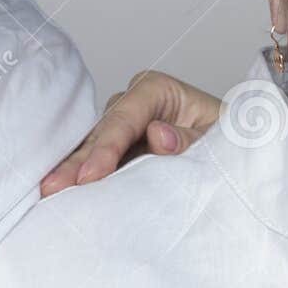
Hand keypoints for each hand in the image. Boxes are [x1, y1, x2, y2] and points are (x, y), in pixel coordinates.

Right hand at [40, 71, 221, 196]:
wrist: (238, 153)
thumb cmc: (231, 139)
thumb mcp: (221, 139)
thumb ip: (190, 139)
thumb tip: (157, 135)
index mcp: (158, 90)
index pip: (125, 118)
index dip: (106, 148)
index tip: (90, 176)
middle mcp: (134, 104)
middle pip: (102, 132)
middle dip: (78, 162)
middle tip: (52, 188)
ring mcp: (124, 127)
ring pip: (93, 148)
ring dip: (74, 172)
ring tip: (49, 195)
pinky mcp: (120, 150)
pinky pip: (98, 163)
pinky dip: (83, 178)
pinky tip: (63, 197)